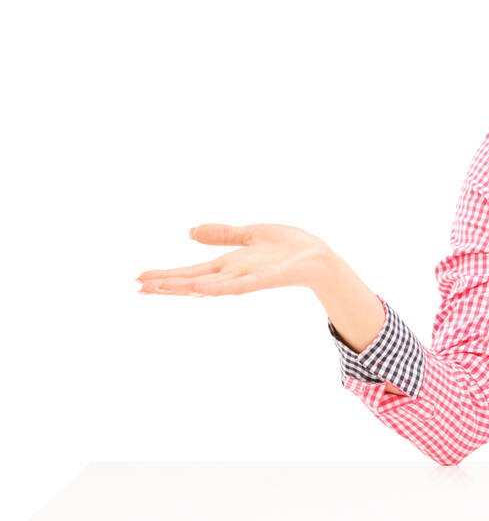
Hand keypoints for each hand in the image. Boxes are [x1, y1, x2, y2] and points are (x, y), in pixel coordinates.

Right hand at [136, 224, 336, 297]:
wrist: (318, 256)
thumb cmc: (288, 246)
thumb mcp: (250, 234)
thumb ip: (222, 234)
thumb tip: (190, 231)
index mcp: (228, 265)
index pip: (190, 272)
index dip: (166, 275)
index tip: (139, 279)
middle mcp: (232, 275)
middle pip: (192, 282)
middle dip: (166, 285)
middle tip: (138, 287)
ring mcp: (246, 280)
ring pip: (209, 287)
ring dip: (184, 288)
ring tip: (159, 288)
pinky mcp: (263, 280)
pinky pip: (238, 286)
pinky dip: (219, 287)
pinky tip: (202, 289)